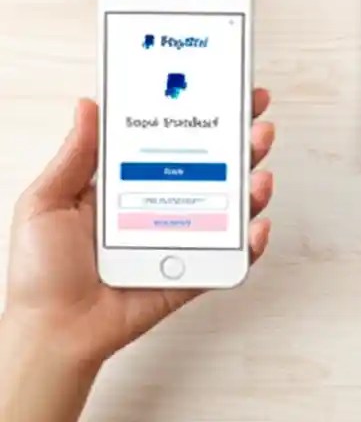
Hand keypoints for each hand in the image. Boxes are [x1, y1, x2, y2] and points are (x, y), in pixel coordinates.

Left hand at [3, 91, 275, 365]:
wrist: (51, 331)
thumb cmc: (41, 271)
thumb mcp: (45, 201)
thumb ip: (74, 156)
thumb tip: (89, 106)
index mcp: (130, 184)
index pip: (175, 140)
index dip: (201, 115)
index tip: (222, 89)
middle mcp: (164, 206)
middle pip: (215, 166)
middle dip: (242, 140)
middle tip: (255, 121)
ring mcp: (183, 239)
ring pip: (232, 207)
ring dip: (253, 186)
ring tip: (258, 174)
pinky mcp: (194, 273)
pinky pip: (231, 256)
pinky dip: (251, 242)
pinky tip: (255, 226)